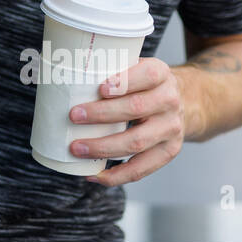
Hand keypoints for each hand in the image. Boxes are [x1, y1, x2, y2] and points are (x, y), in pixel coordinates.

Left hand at [68, 57, 186, 185]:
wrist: (183, 100)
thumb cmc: (144, 83)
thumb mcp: (135, 66)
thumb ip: (108, 67)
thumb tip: (57, 70)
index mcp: (160, 73)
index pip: (146, 75)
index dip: (123, 82)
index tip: (99, 88)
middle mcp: (170, 100)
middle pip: (136, 108)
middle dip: (101, 114)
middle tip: (73, 116)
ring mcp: (171, 128)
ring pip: (136, 141)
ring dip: (103, 147)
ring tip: (76, 148)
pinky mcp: (168, 151)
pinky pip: (142, 168)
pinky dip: (116, 175)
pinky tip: (94, 174)